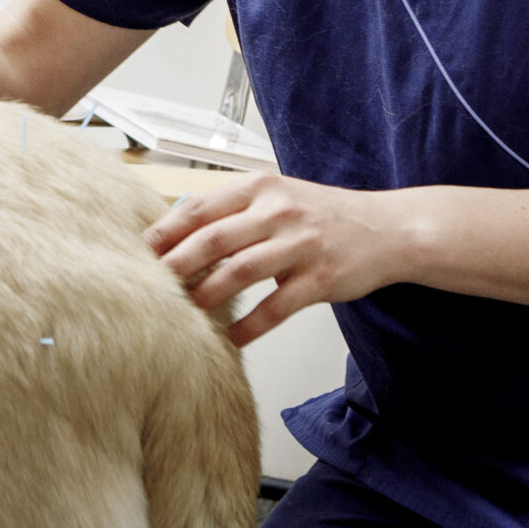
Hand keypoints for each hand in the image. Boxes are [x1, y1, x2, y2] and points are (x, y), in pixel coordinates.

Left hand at [147, 172, 417, 345]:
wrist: (388, 228)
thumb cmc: (323, 214)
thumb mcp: (277, 196)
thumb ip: (233, 210)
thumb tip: (176, 229)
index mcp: (261, 188)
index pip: (201, 207)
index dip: (166, 231)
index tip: (140, 252)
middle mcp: (278, 212)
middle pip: (213, 238)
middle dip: (176, 265)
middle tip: (148, 286)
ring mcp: (301, 245)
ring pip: (240, 271)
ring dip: (206, 296)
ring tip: (182, 313)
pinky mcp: (320, 279)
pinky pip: (276, 307)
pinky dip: (249, 326)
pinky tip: (231, 340)